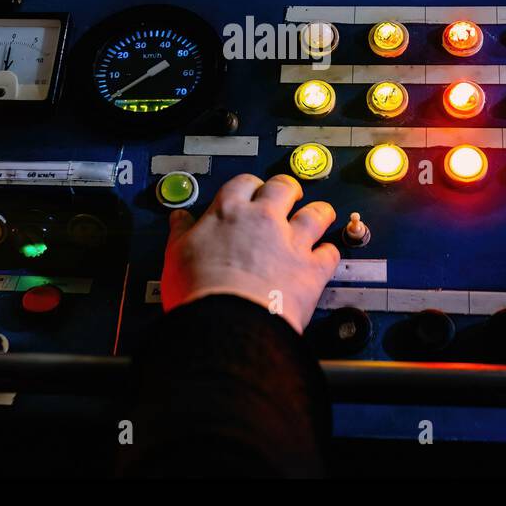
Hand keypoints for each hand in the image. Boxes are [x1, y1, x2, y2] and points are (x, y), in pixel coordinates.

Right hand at [161, 173, 338, 331]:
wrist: (227, 322)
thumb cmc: (198, 292)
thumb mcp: (176, 255)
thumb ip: (181, 232)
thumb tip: (178, 219)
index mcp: (229, 212)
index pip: (244, 182)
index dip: (250, 185)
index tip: (251, 191)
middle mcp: (264, 220)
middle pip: (283, 187)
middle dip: (287, 189)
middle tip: (288, 195)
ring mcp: (291, 242)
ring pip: (316, 214)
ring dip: (319, 212)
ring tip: (320, 214)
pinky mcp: (311, 269)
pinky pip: (329, 253)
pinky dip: (329, 254)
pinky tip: (325, 256)